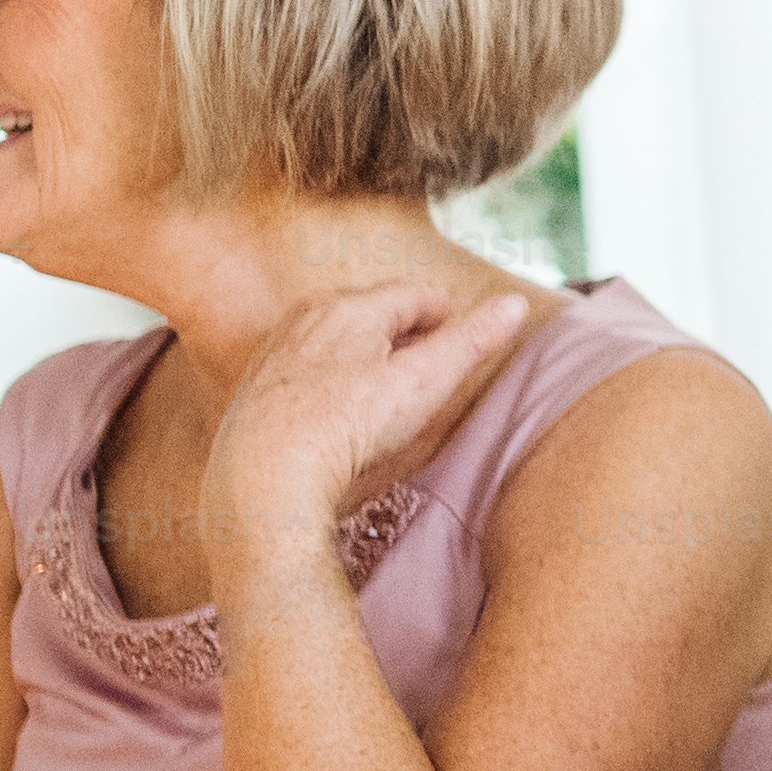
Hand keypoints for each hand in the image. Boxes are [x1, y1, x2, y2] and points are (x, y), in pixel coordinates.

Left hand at [201, 280, 538, 562]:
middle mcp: (308, 317)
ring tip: (388, 388)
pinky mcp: (256, 387)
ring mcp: (277, 350)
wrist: (262, 476)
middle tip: (432, 364)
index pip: (415, 294)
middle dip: (406, 332)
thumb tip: (515, 304)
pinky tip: (339, 413)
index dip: (447, 315)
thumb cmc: (345, 426)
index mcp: (351, 307)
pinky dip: (332, 379)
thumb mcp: (424, 383)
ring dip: (367, 354)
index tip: (463, 336)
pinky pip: (307, 368)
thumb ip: (471, 342)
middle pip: (373, 312)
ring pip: (337, 339)